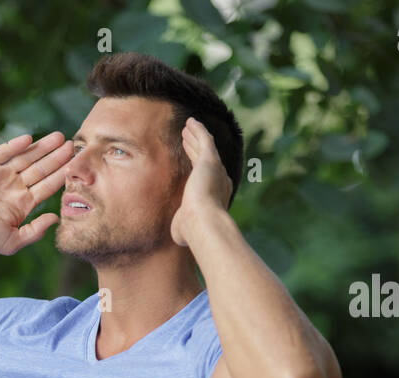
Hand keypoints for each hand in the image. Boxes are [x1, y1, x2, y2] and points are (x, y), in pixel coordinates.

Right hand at [0, 131, 70, 254]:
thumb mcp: (12, 241)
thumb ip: (34, 231)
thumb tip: (56, 219)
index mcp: (22, 203)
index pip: (46, 186)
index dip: (61, 175)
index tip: (76, 165)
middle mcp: (13, 187)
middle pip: (40, 168)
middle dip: (56, 157)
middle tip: (73, 145)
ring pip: (25, 157)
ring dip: (41, 148)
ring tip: (58, 137)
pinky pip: (2, 152)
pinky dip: (14, 145)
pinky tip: (29, 139)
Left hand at [169, 117, 233, 246]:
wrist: (204, 223)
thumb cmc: (194, 232)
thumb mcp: (186, 228)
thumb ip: (183, 226)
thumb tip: (178, 234)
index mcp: (216, 195)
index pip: (205, 175)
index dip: (197, 164)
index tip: (190, 157)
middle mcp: (219, 179)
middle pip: (204, 158)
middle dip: (195, 147)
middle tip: (187, 137)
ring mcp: (216, 168)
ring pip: (204, 147)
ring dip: (195, 136)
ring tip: (187, 126)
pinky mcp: (210, 160)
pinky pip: (204, 139)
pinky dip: (198, 130)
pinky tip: (191, 122)